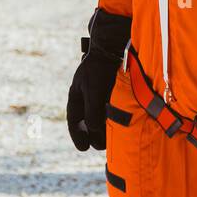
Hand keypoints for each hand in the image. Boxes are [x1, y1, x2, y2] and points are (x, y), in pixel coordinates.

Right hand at [66, 9, 130, 151]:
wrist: (113, 47)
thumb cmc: (99, 68)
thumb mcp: (93, 91)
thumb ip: (92, 112)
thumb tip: (94, 132)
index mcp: (76, 96)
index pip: (74, 121)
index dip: (77, 136)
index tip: (84, 148)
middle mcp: (86, 96)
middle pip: (87, 122)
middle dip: (93, 135)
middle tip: (101, 146)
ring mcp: (99, 94)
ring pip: (100, 117)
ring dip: (104, 128)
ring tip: (113, 138)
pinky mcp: (112, 93)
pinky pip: (111, 110)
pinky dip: (114, 119)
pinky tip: (123, 124)